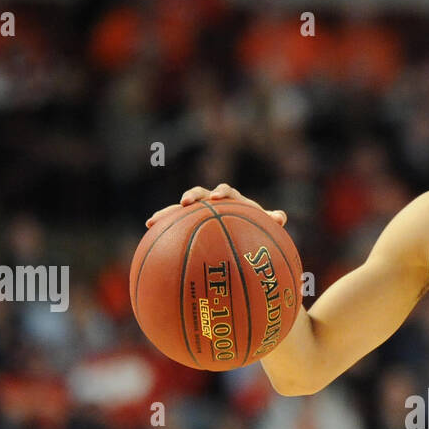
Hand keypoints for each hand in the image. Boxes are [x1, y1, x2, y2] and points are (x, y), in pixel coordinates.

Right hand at [145, 182, 287, 228]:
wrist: (240, 234)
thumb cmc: (253, 230)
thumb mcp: (263, 227)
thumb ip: (271, 220)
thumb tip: (280, 217)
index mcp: (230, 200)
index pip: (225, 192)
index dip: (221, 193)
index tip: (217, 198)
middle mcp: (211, 203)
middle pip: (199, 194)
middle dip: (192, 197)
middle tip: (186, 202)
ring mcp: (198, 213)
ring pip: (179, 210)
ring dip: (167, 214)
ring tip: (153, 221)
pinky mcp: (187, 224)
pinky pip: (173, 227)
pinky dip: (162, 230)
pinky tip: (149, 236)